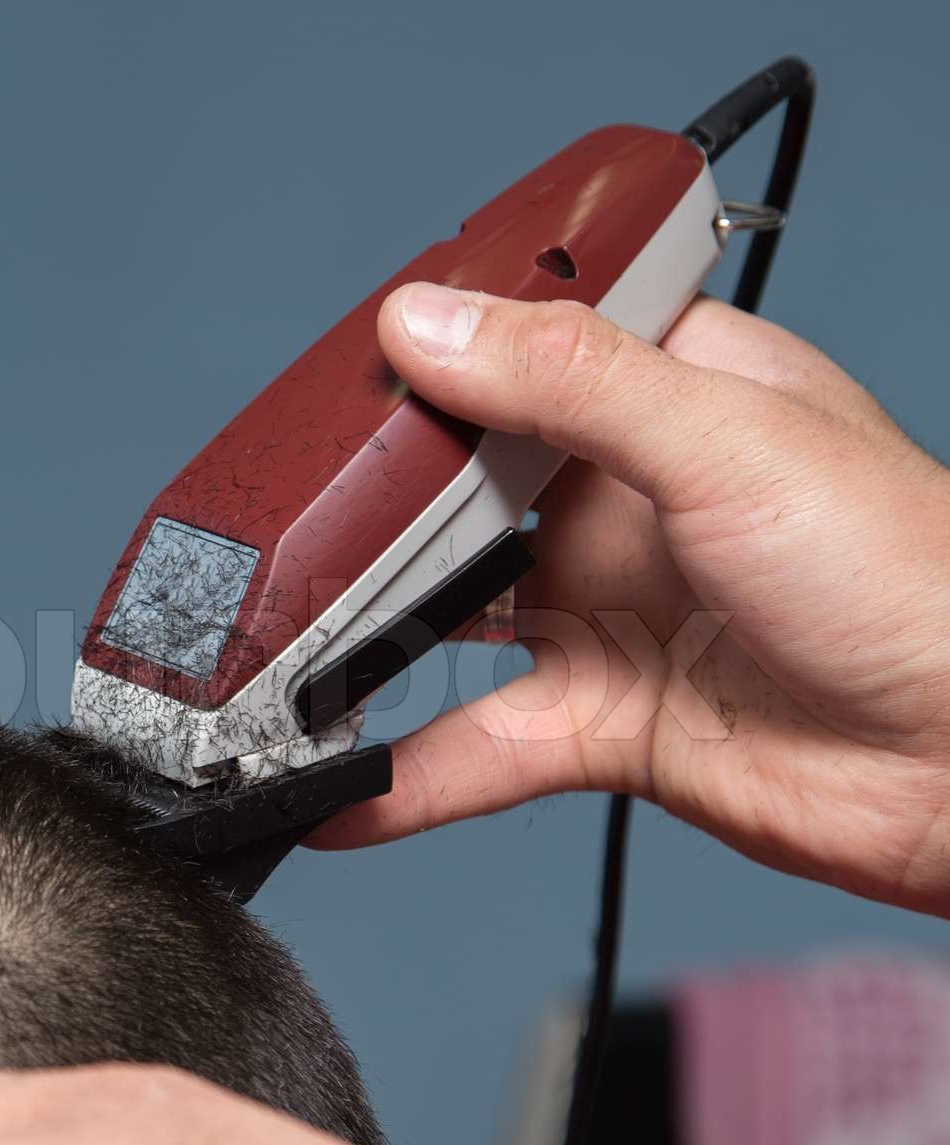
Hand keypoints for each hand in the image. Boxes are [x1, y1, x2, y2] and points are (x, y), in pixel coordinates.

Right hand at [311, 283, 949, 914]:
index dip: (423, 366)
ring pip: (451, 620)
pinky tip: (342, 797)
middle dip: (373, 514)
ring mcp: (605, 613)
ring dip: (370, 644)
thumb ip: (568, 382)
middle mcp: (622, 502)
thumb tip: (428, 326)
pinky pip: (480, 747)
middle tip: (279, 534)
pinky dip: (410, 780)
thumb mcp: (728, 443)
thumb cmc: (908, 579)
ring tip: (281, 659)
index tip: (333, 389)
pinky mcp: (601, 721)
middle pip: (460, 492)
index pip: (515, 356)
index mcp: (665, 399)